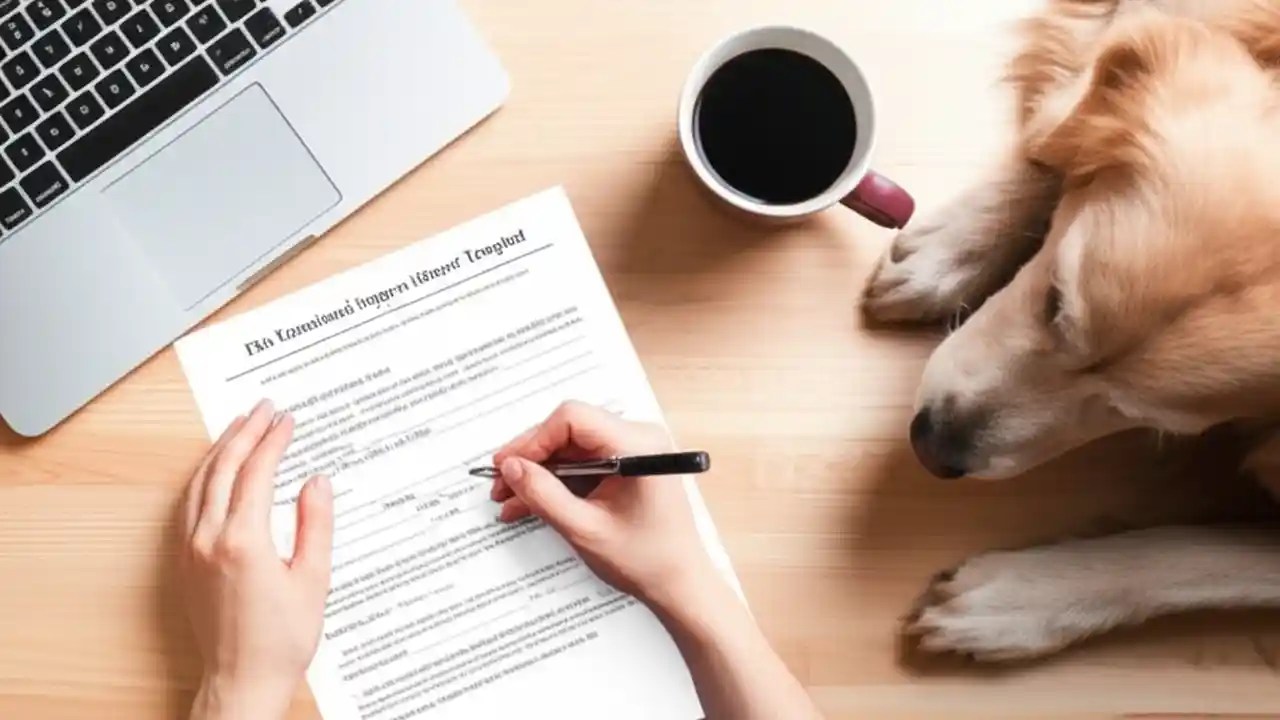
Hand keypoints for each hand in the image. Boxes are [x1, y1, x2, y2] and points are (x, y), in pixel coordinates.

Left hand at [179, 399, 333, 719]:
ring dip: (221, 450)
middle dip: (245, 433)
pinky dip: (204, 477)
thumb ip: (315, 524)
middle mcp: (209, 540)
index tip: (287, 420)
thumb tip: (316, 482)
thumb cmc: (280, 642)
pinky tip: (215, 471)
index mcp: (243, 541)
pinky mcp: (185, 564)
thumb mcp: (313, 580)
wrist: (242, 682)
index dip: (273, 441)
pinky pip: (190, 505)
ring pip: (200, 483)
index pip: (257, 473)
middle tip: (264, 409)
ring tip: (240, 427)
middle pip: (224, 469)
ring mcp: (191, 551)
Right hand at [490, 401, 715, 606]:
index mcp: (637, 446)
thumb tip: (511, 467)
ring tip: (510, 499)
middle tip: (501, 482)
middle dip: (532, 458)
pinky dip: (558, 482)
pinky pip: (584, 464)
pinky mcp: (627, 467)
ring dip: (540, 473)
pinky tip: (531, 502)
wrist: (680, 584)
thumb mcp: (585, 529)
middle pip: (569, 430)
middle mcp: (638, 439)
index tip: (509, 466)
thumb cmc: (647, 560)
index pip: (572, 418)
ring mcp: (633, 452)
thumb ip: (544, 495)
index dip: (534, 440)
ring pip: (571, 449)